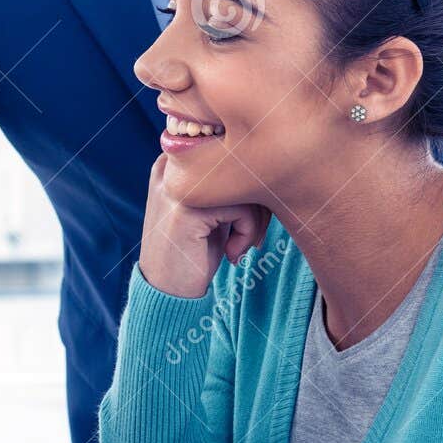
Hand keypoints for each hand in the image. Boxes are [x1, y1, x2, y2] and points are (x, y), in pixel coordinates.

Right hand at [138, 155, 269, 297]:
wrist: (167, 293)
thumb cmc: (195, 251)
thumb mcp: (211, 208)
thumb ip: (229, 182)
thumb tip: (275, 163)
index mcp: (177, 160)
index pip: (233, 150)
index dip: (251, 182)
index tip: (252, 217)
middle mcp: (174, 164)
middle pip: (241, 161)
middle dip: (259, 199)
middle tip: (254, 233)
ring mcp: (178, 183)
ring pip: (246, 182)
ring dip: (256, 220)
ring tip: (242, 245)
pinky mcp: (188, 206)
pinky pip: (243, 206)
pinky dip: (248, 233)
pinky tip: (232, 254)